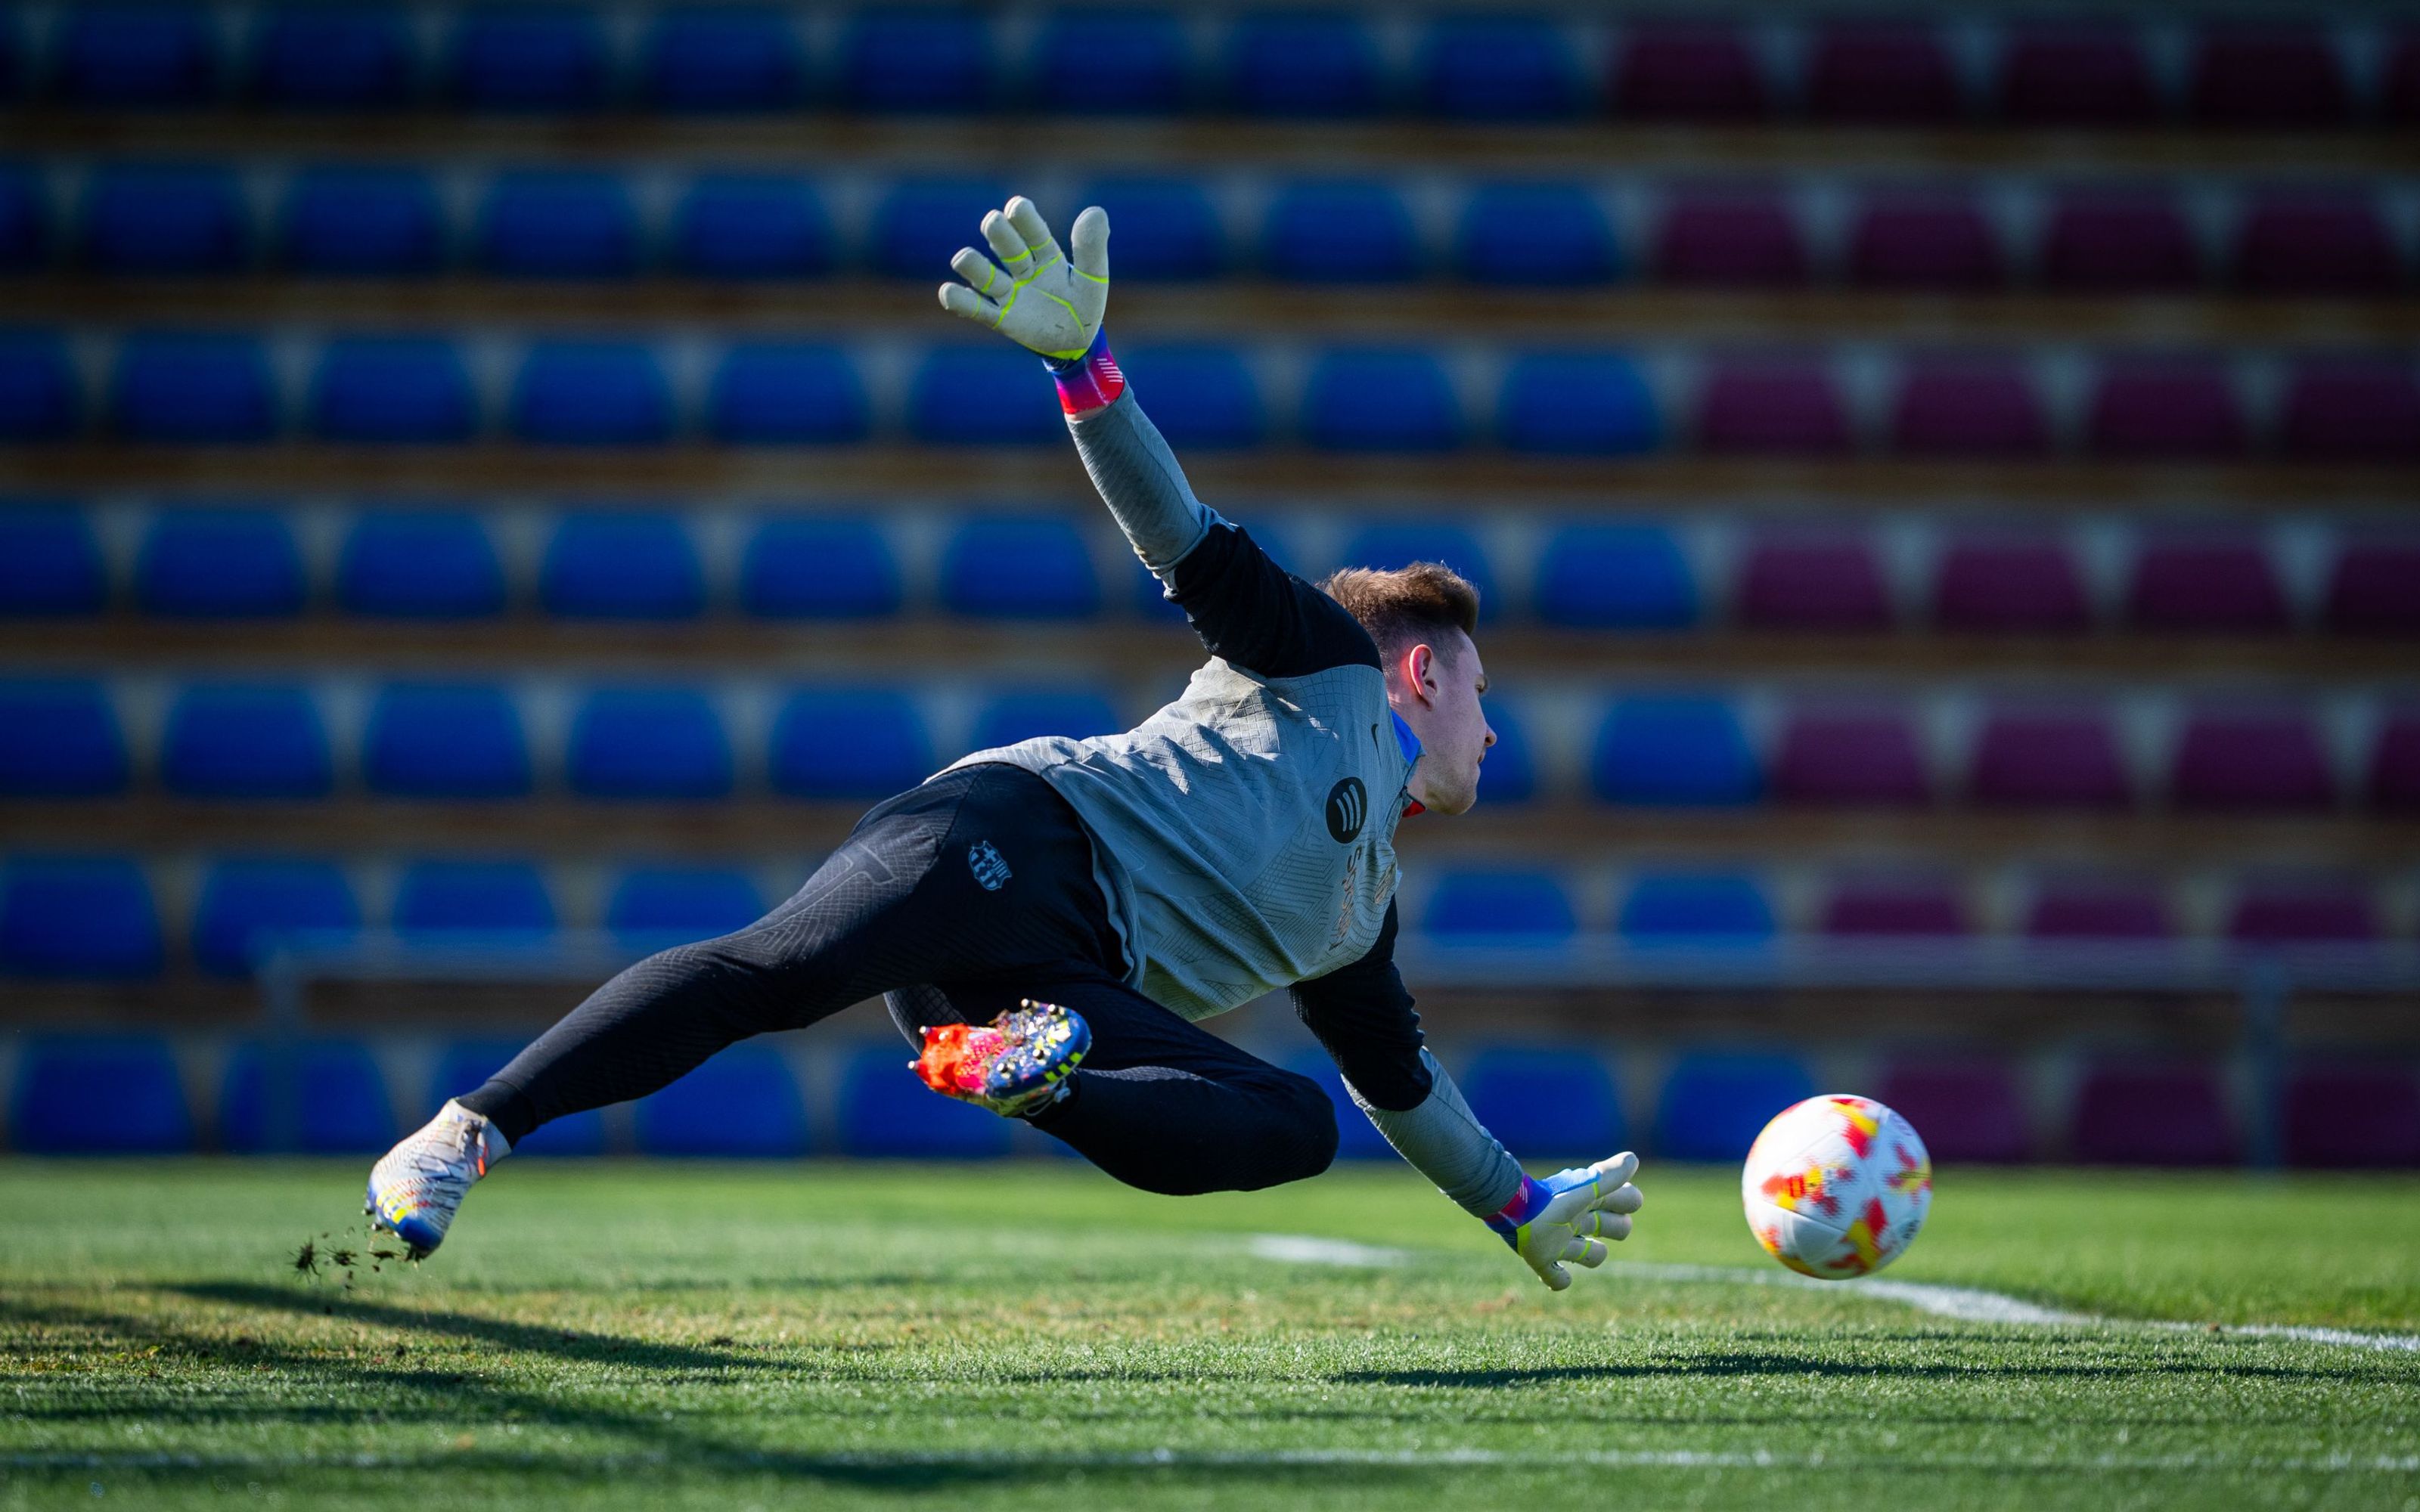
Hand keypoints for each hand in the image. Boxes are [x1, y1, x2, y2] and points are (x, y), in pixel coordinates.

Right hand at [937, 196, 1109, 361]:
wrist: (1078, 344)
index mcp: (1046, 255)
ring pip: (984, 273)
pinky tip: (948, 291)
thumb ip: (1092, 248)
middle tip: (994, 223)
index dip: (1023, 217)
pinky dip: (960, 301)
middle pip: (1004, 244)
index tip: (1016, 207)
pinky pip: (978, 309)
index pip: (1032, 230)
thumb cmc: (1085, 305)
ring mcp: (1010, 293)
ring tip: (963, 258)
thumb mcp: (1093, 278)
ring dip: (972, 264)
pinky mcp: (1002, 319)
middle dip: (998, 232)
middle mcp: (1023, 269)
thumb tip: (1095, 211)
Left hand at [1485, 1153, 1643, 1290]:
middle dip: (1616, 1227)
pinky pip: (1556, 1277)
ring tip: (1577, 1248)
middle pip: (1615, 1228)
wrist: (1513, 1210)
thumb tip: (1634, 1159)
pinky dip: (1559, 1279)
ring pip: (1590, 1254)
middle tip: (1594, 1222)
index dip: (1629, 1201)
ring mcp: (1560, 1240)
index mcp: (1590, 1201)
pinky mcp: (1542, 1258)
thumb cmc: (1554, 1199)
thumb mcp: (1585, 1189)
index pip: (1627, 1202)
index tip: (1614, 1200)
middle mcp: (1578, 1220)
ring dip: (1591, 1254)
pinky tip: (1560, 1272)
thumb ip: (1610, 1177)